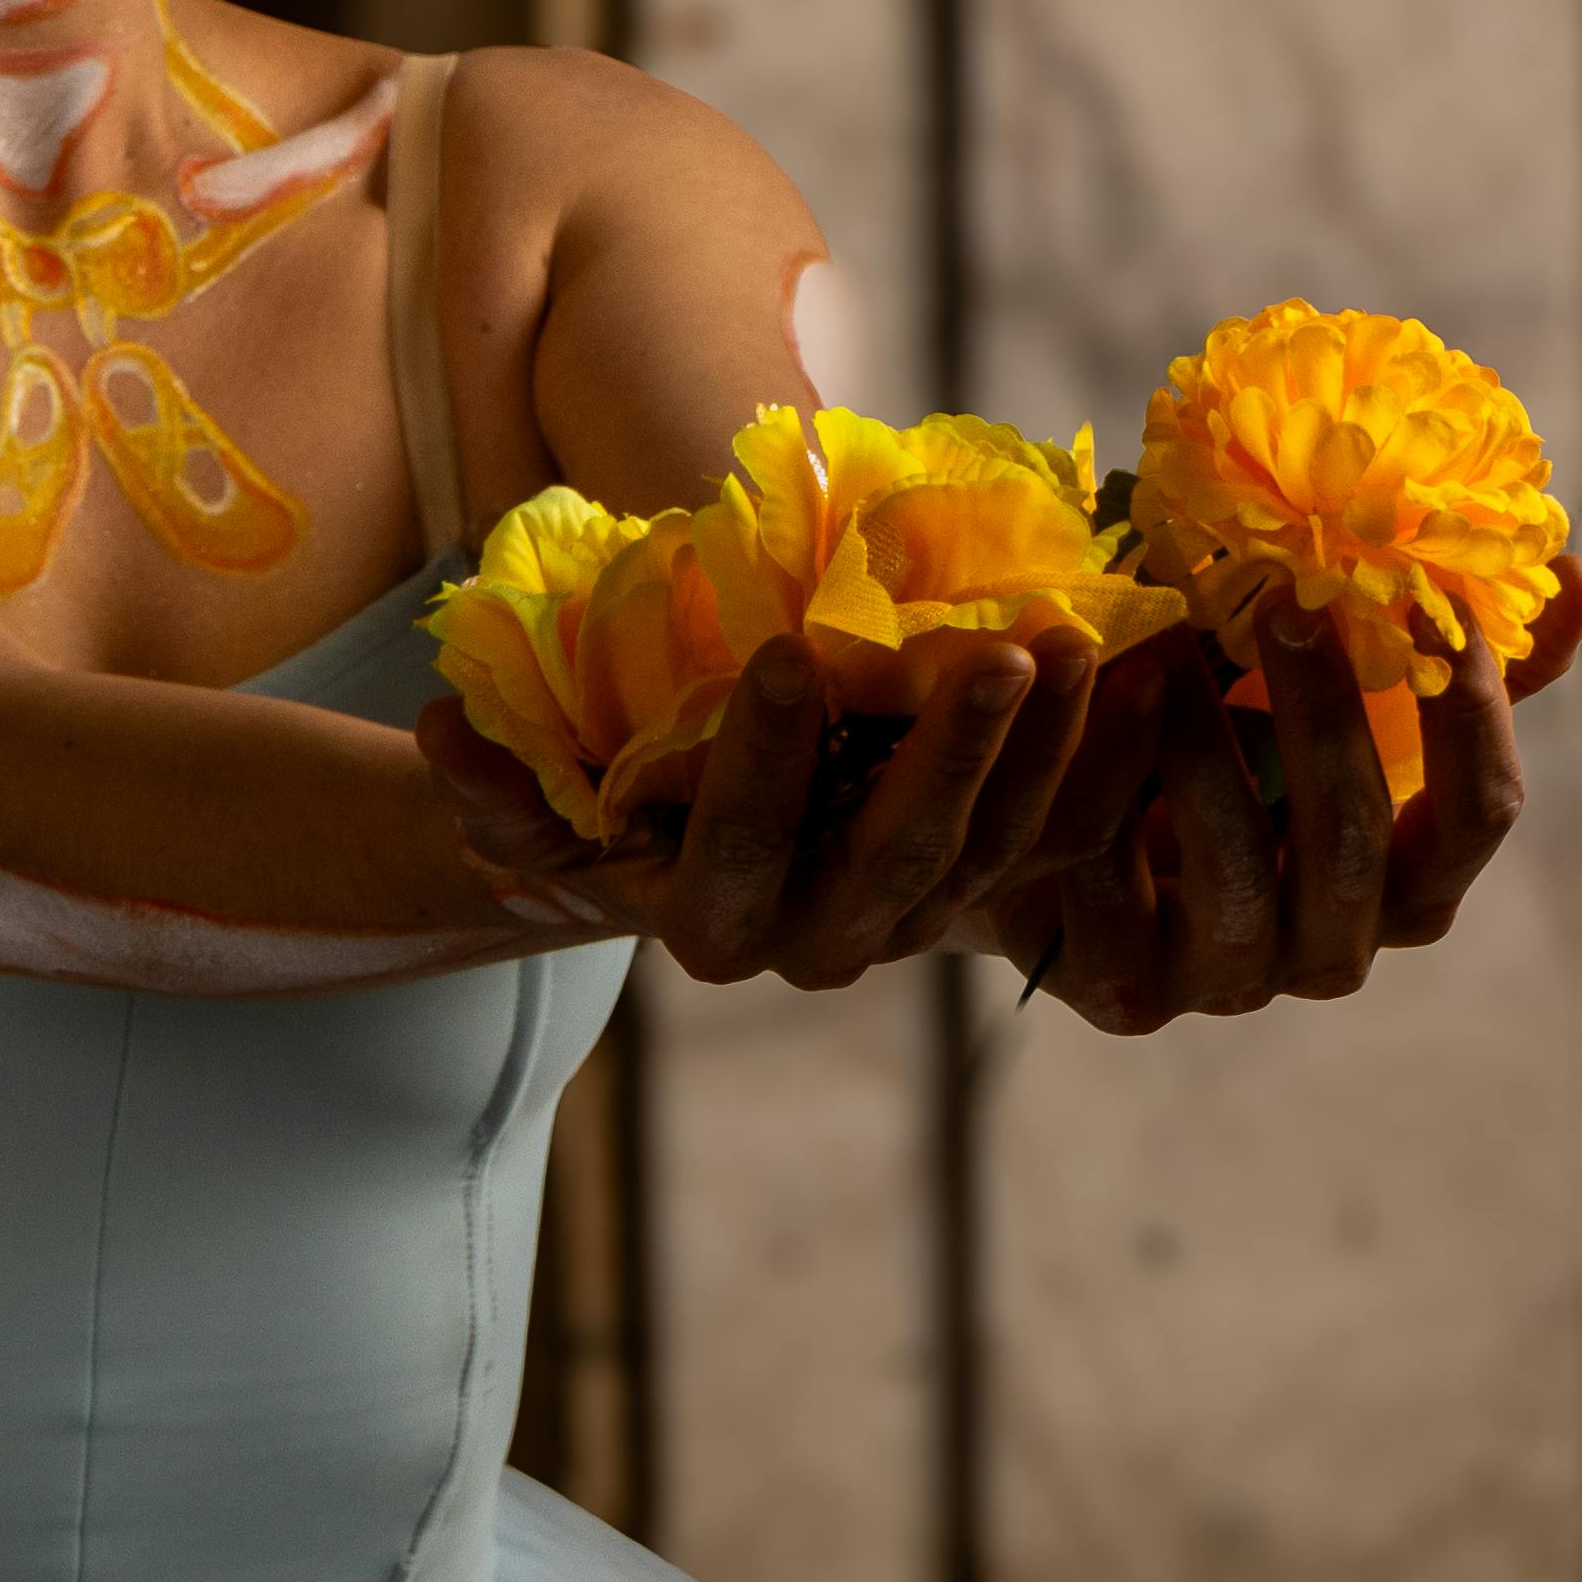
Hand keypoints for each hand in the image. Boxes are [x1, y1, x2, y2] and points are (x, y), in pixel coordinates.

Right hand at [416, 620, 1105, 990]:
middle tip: (994, 653)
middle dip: (948, 756)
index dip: (762, 763)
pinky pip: (1054, 836)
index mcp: (706, 921)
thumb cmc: (593, 793)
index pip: (740, 849)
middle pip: (896, 860)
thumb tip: (442, 734)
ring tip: (1074, 639)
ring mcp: (910, 917)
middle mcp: (817, 941)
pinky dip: (1099, 763)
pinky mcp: (979, 885)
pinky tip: (1139, 674)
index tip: (783, 654)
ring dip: (1044, 751)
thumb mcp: (532, 789)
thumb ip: (493, 777)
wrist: (674, 841)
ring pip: (993, 851)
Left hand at [978, 549, 1581, 1032]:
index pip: (1479, 812)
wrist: (1066, 835)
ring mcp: (1232, 983)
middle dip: (1322, 710)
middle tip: (1282, 602)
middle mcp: (1337, 948)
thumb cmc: (1223, 752)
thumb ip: (1442, 654)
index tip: (1432, 601)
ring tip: (1161, 644)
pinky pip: (1117, 898)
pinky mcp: (1126, 991)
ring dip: (1200, 742)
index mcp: (1412, 885)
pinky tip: (1086, 717)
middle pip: (1354, 839)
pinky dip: (1103, 795)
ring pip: (1236, 869)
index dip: (1470, 711)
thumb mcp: (1329, 697)